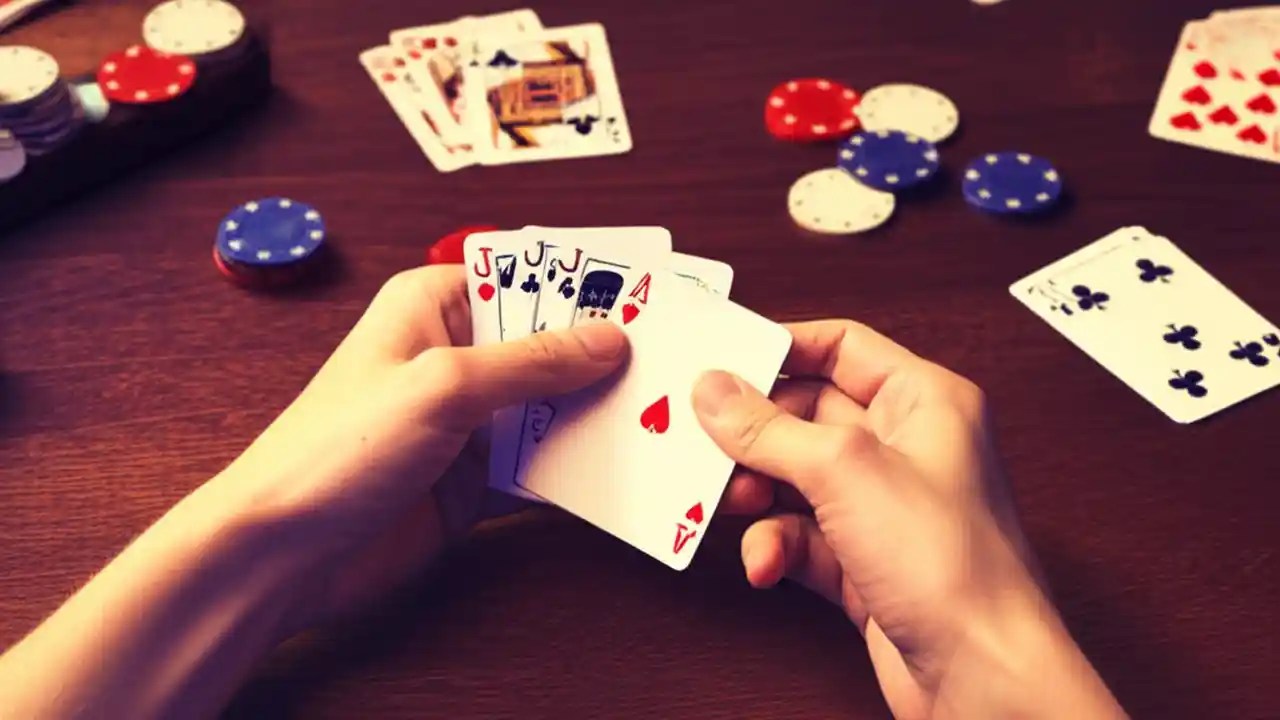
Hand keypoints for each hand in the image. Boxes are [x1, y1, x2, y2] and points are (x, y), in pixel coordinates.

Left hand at [211, 265, 627, 631]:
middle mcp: (454, 356)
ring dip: (598, 416)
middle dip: (604, 357)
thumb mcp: (444, 385)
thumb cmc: (337, 448)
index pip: (526, 278)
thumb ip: (532, 362)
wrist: (285, 553)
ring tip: (663, 419)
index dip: (585, 286)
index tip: (652, 297)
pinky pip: (543, 463)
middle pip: (549, 344)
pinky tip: (624, 471)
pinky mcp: (476, 478)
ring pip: (554, 406)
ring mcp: (468, 420)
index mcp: (434, 305)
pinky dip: (578, 468)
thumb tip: (609, 339)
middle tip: (673, 365)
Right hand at [694, 320, 1119, 719]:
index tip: (721, 358)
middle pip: (806, 415)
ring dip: (756, 494)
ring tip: (730, 503)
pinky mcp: (863, 563)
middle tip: (704, 441)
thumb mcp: (844, 471)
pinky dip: (774, 547)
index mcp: (924, 401)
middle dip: (754, 434)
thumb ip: (770, 427)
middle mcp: (907, 448)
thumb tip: (717, 390)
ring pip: (795, 479)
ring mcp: (883, 508)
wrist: (981, 676)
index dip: (781, 347)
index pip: (842, 347)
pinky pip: (799, 536)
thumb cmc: (956, 567)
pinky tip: (766, 563)